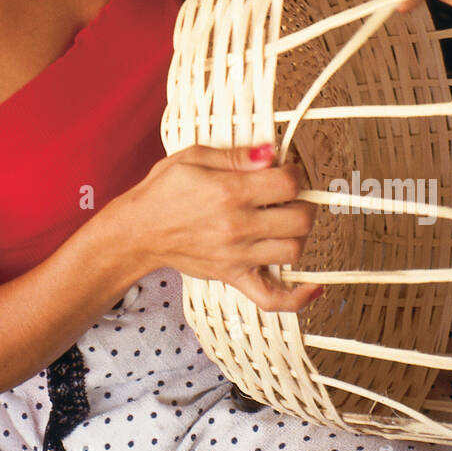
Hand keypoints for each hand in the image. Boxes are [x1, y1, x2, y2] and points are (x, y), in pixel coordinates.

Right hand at [118, 143, 319, 312]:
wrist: (137, 230)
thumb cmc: (163, 190)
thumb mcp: (193, 157)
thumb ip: (236, 155)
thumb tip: (271, 152)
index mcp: (229, 191)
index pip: (288, 183)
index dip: (295, 171)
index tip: (288, 168)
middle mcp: (237, 226)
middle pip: (300, 218)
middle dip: (304, 201)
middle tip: (292, 194)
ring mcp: (237, 255)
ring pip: (293, 250)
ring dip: (298, 234)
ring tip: (286, 221)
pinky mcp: (233, 276)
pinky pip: (272, 298)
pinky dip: (297, 297)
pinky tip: (313, 288)